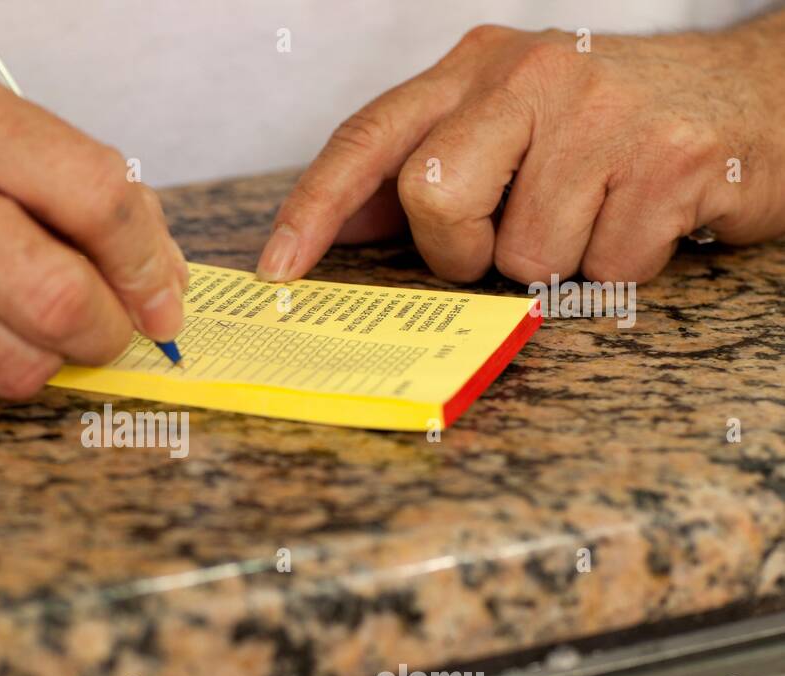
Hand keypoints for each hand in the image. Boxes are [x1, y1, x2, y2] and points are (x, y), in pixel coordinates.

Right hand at [0, 60, 186, 395]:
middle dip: (107, 330)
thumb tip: (152, 273)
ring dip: (45, 359)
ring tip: (23, 322)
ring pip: (14, 367)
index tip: (162, 296)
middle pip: (62, 302)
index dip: (151, 262)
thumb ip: (58, 182)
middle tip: (107, 326)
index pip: (99, 198)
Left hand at [258, 24, 784, 285]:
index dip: (314, 206)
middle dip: (462, 246)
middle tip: (509, 234)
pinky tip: (644, 220)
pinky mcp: (666, 160)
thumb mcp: (512, 128)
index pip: (370, 136)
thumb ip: (425, 169)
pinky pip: (600, 269)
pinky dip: (618, 268)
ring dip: (557, 262)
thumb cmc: (616, 129)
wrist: (762, 101)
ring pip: (523, 254)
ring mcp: (602, 112)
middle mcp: (532, 74)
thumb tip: (336, 225)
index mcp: (478, 67)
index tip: (277, 268)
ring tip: (600, 213)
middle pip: (434, 193)